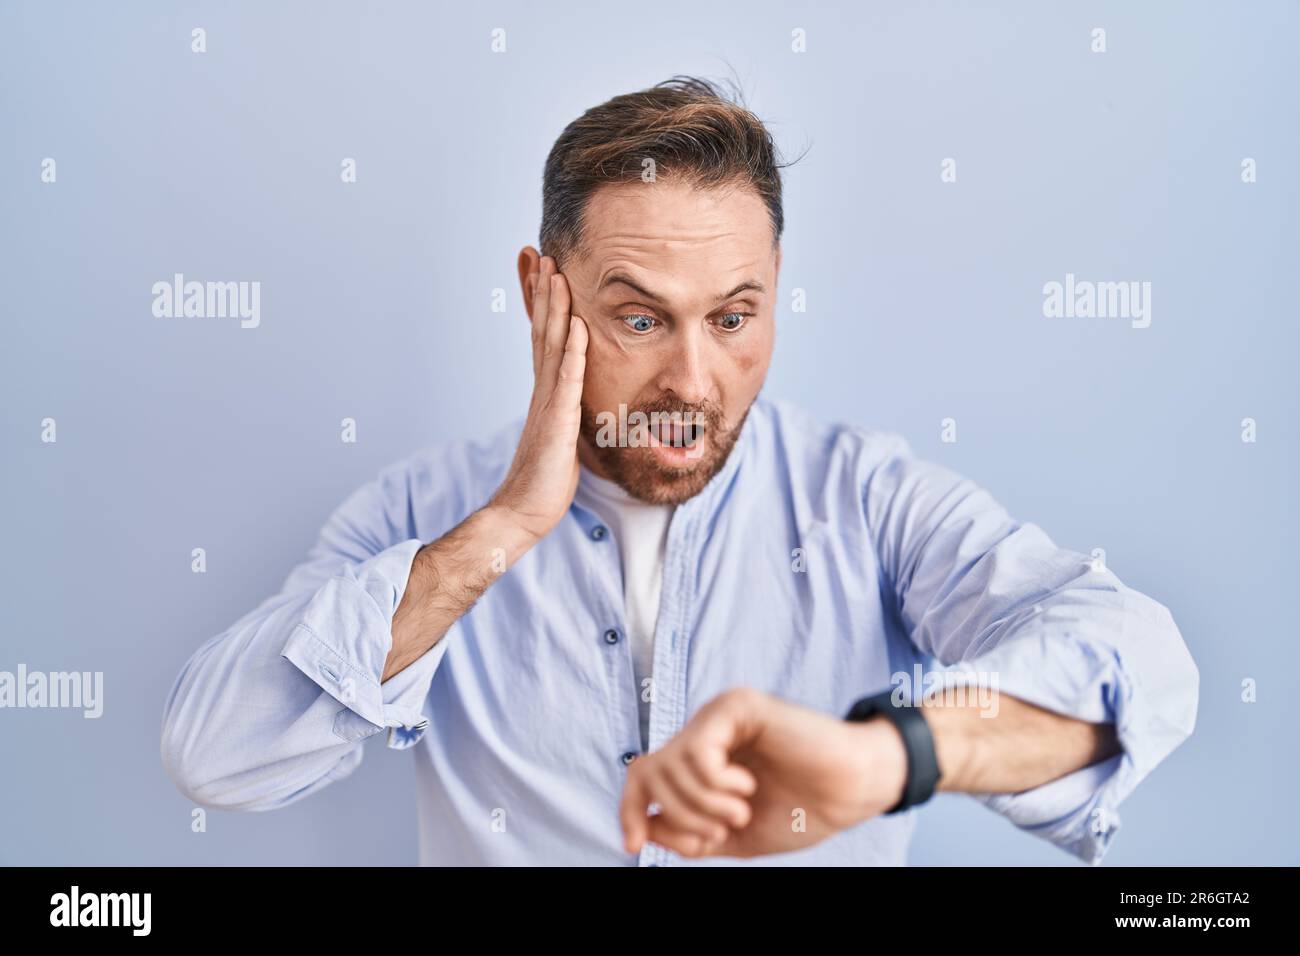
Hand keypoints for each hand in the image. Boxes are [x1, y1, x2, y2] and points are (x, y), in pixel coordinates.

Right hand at [489, 256, 588, 541]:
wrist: (522, 513)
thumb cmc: (542, 483)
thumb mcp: (557, 439)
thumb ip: (562, 415)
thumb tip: (569, 404)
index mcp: (544, 394)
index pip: (542, 339)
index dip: (540, 305)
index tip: (539, 271)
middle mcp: (542, 392)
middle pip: (542, 332)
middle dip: (541, 293)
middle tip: (540, 255)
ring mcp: (546, 405)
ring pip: (552, 347)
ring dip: (554, 309)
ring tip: (555, 273)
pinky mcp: (556, 423)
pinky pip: (567, 381)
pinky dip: (574, 351)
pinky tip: (579, 325)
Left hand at [619, 687, 907, 857]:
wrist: (850, 794)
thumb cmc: (800, 810)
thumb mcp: (731, 835)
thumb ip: (686, 834)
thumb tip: (641, 827)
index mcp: (700, 759)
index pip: (642, 777)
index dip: (628, 811)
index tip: (632, 846)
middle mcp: (703, 732)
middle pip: (649, 774)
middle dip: (680, 816)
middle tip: (721, 828)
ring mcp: (718, 715)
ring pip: (670, 765)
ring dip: (703, 804)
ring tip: (741, 808)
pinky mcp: (737, 706)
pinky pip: (696, 751)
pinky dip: (715, 782)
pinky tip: (746, 785)